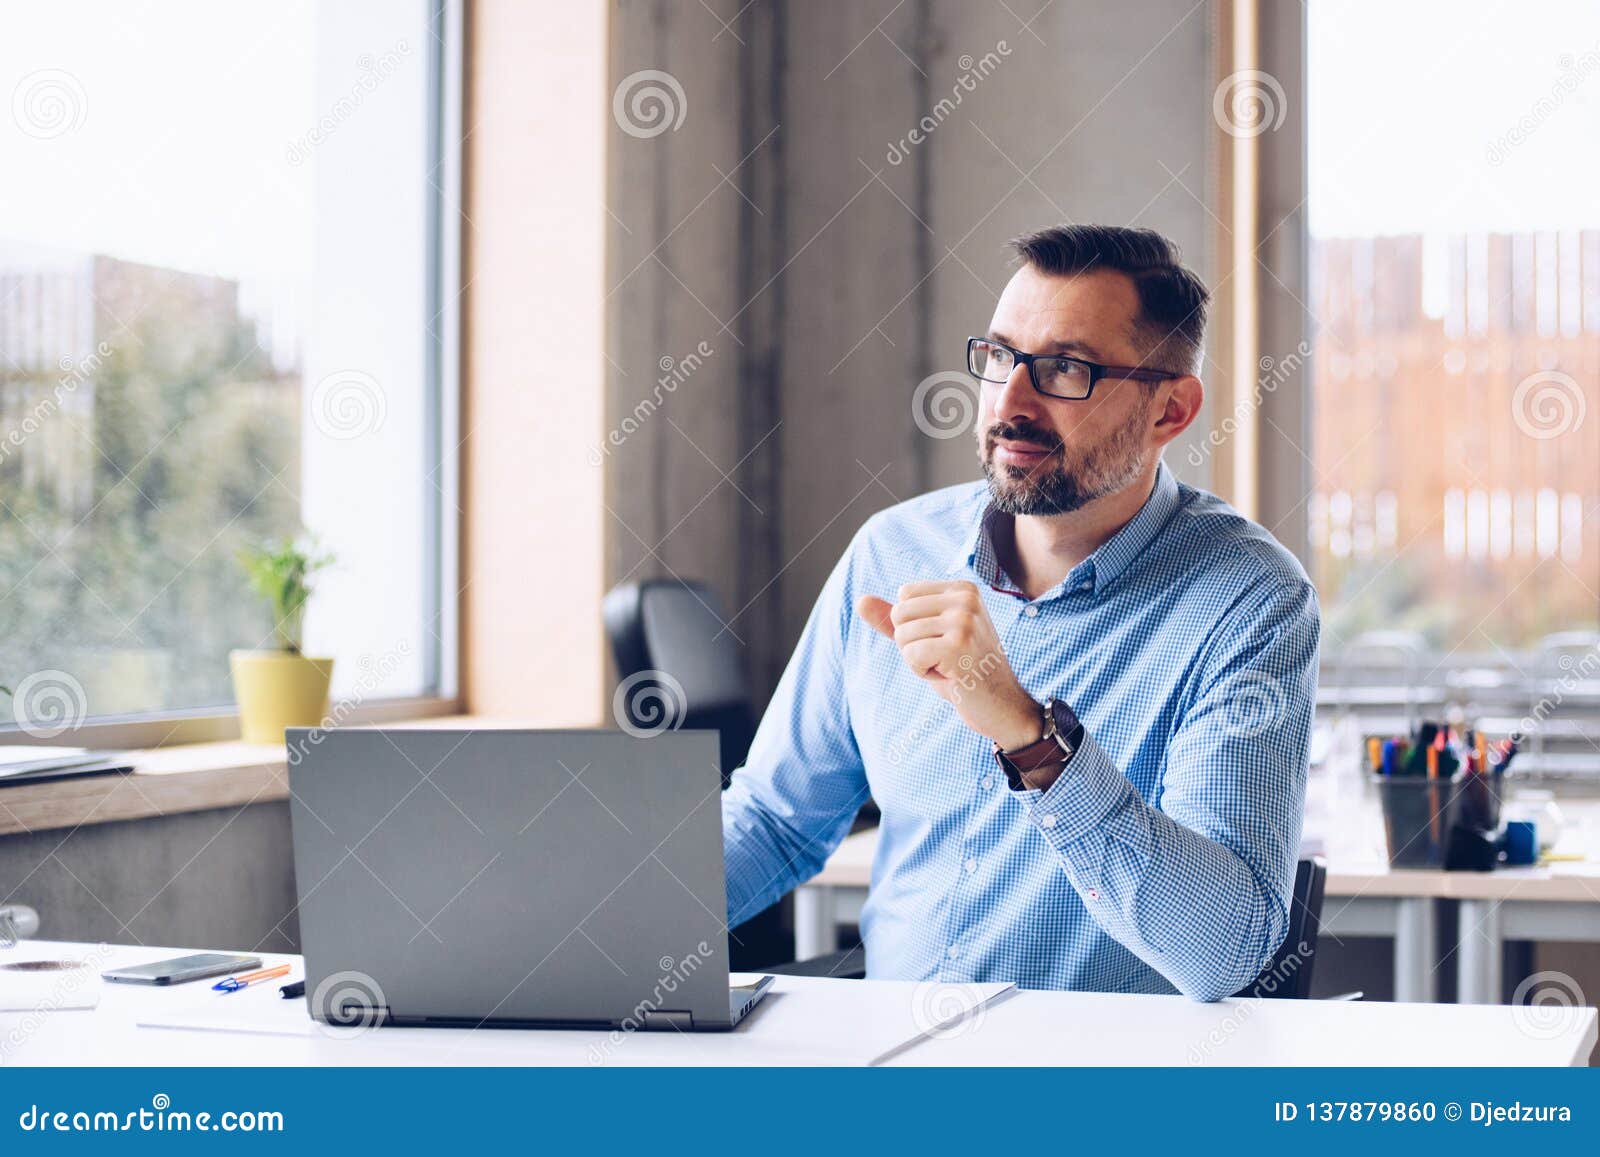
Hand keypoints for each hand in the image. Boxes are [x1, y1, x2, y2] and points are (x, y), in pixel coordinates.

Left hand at [857, 580, 1043, 750]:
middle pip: (899, 614)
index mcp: (963, 589)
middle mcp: (966, 598)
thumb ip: (895, 619)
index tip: (944, 643)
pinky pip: (910, 655)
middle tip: (946, 658)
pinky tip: (950, 676)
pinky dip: (922, 672)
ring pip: (902, 635)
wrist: (1002, 706)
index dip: (914, 626)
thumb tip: (861, 601)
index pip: (904, 596)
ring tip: (950, 667)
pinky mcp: (958, 645)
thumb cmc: (963, 671)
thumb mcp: (928, 638)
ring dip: (919, 660)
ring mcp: (964, 620)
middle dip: (912, 643)